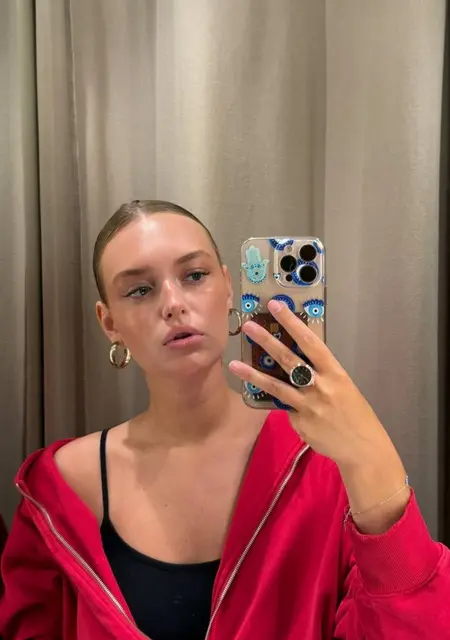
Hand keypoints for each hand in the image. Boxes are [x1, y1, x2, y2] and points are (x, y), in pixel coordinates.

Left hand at [229, 299, 395, 468]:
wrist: (363, 448)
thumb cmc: (355, 414)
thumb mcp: (343, 387)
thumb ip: (320, 375)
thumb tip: (296, 365)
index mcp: (335, 372)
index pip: (310, 342)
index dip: (292, 323)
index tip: (276, 306)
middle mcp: (320, 386)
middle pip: (289, 359)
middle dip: (267, 341)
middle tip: (249, 327)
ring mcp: (308, 405)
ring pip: (275, 386)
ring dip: (252, 374)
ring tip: (234, 364)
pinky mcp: (299, 422)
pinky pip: (283, 408)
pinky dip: (280, 404)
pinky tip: (275, 404)